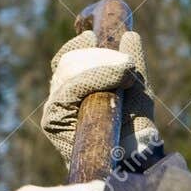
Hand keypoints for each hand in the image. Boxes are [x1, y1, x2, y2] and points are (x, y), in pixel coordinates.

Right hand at [43, 28, 162, 173]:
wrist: (136, 156)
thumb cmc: (135, 125)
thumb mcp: (137, 87)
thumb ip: (131, 61)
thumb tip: (130, 34)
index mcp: (74, 88)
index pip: (67, 59)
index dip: (78, 45)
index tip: (92, 34)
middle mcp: (60, 98)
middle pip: (67, 62)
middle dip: (98, 56)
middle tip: (127, 64)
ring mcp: (55, 110)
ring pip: (67, 72)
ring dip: (100, 66)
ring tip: (128, 74)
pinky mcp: (53, 122)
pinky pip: (68, 90)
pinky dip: (93, 78)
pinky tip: (118, 78)